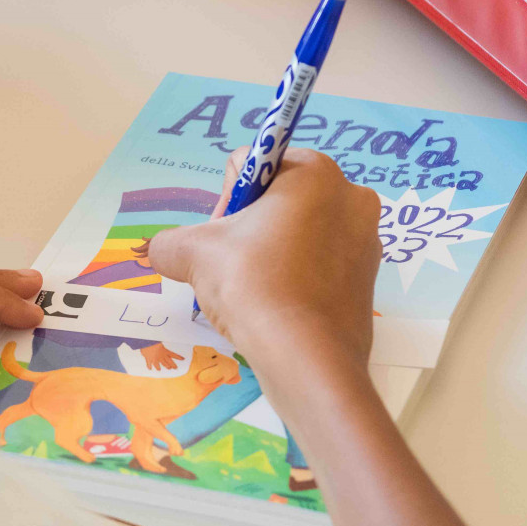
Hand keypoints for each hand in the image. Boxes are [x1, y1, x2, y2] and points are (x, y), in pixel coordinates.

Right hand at [139, 344, 184, 370]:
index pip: (174, 355)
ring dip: (159, 368)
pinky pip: (149, 365)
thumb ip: (162, 345)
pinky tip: (150, 368)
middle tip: (175, 368)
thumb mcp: (160, 342)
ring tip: (159, 369)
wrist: (147, 343)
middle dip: (172, 365)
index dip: (178, 357)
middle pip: (168, 362)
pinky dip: (149, 367)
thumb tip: (163, 342)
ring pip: (159, 366)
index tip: (183, 359)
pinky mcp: (149, 360)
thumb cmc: (154, 340)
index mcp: (165, 351)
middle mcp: (161, 357)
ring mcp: (155, 359)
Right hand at [147, 148, 380, 413]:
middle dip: (250, 230)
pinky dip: (296, 280)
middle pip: (277, 200)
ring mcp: (367, 239)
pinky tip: (278, 308)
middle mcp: (351, 195)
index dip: (227, 202)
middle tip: (235, 269)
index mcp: (315, 171)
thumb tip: (158, 251)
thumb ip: (169, 243)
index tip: (224, 240)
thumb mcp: (193, 254)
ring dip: (271, 256)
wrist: (307, 359)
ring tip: (256, 294)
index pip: (251, 166)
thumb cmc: (254, 285)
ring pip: (299, 235)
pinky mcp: (368, 280)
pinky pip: (320, 266)